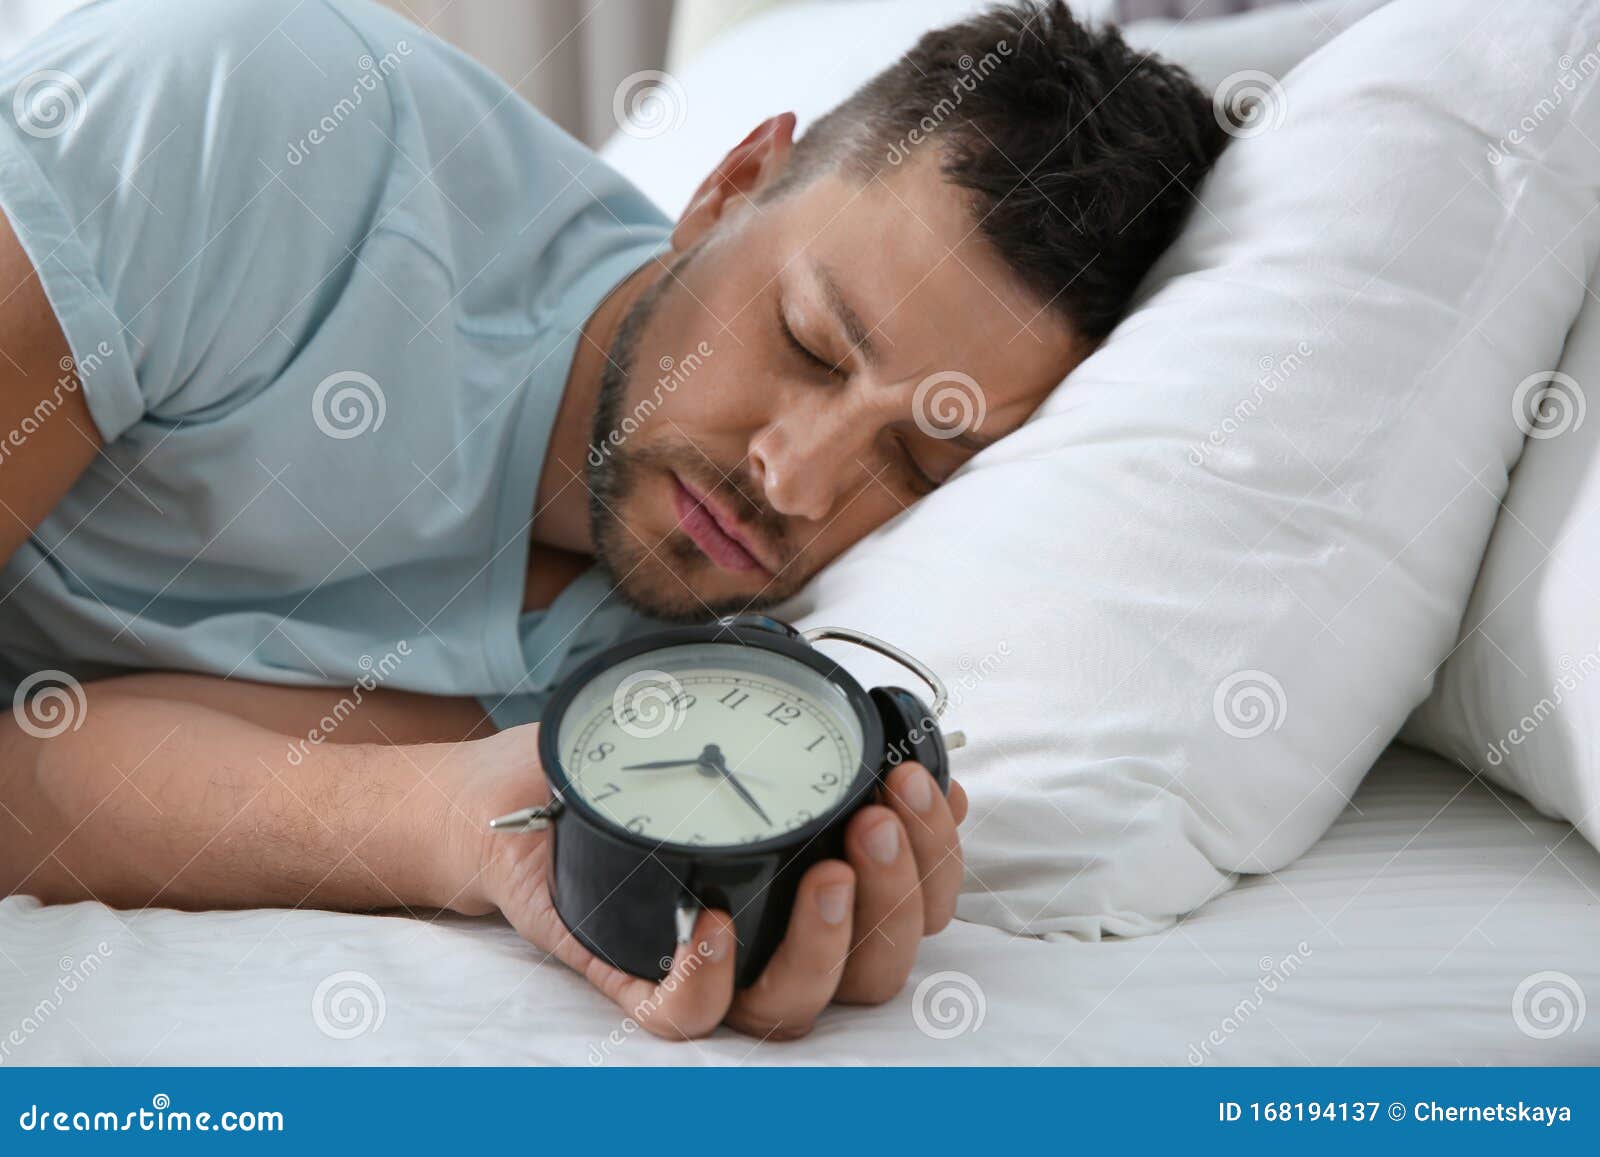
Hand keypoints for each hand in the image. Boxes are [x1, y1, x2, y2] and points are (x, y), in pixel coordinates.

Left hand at [464, 724, 968, 1040]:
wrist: (501, 796)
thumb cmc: (614, 760)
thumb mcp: (713, 714)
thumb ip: (799, 719)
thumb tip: (902, 729)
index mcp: (814, 874)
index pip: (914, 899)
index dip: (938, 855)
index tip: (919, 782)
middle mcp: (776, 930)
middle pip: (881, 961)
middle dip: (903, 889)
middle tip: (879, 813)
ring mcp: (713, 960)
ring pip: (802, 1002)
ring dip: (832, 938)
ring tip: (828, 866)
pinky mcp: (637, 976)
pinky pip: (689, 1016)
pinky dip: (709, 979)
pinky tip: (711, 922)